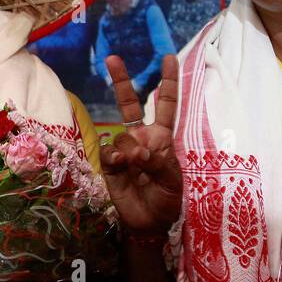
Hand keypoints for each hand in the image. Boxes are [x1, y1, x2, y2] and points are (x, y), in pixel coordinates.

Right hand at [99, 53, 182, 234]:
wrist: (149, 223)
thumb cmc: (168, 200)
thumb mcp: (173, 180)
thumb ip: (159, 162)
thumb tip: (137, 151)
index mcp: (162, 137)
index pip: (165, 105)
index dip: (168, 82)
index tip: (168, 58)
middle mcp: (141, 138)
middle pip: (130, 104)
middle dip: (121, 81)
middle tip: (113, 58)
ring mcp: (124, 151)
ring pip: (121, 136)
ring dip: (129, 149)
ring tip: (137, 166)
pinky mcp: (110, 165)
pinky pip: (107, 152)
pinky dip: (114, 157)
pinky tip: (120, 165)